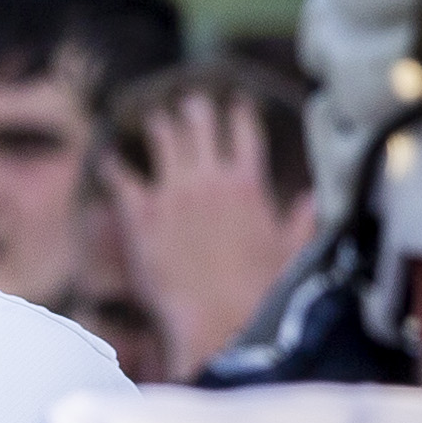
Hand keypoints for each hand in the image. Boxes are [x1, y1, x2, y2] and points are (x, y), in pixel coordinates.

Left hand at [103, 92, 314, 377]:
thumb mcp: (290, 253)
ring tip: (157, 121)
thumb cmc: (259, 293)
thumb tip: (313, 201)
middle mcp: (210, 179)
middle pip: (201, 128)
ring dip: (161, 129)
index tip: (238, 103)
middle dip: (196, 112)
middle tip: (191, 102)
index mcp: (248, 184)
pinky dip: (114, 168)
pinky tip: (108, 159)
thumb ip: (301, 222)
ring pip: (164, 143)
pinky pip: (123, 179)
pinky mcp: (142, 214)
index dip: (240, 116)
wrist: (219, 320)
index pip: (245, 135)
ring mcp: (173, 193)